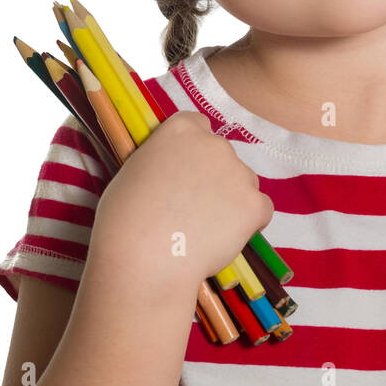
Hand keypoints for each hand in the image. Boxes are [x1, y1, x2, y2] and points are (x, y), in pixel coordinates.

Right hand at [92, 111, 274, 298]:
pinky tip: (223, 238)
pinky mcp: (254, 204)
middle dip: (213, 179)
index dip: (192, 152)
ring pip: (243, 184)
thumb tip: (173, 176)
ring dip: (231, 200)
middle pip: (223, 157)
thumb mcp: (133, 173)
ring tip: (204, 230)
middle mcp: (215, 145)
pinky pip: (260, 210)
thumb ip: (161, 163)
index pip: (198, 126)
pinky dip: (249, 223)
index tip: (186, 173)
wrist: (145, 259)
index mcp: (181, 131)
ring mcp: (239, 173)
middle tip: (192, 210)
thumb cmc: (125, 220)